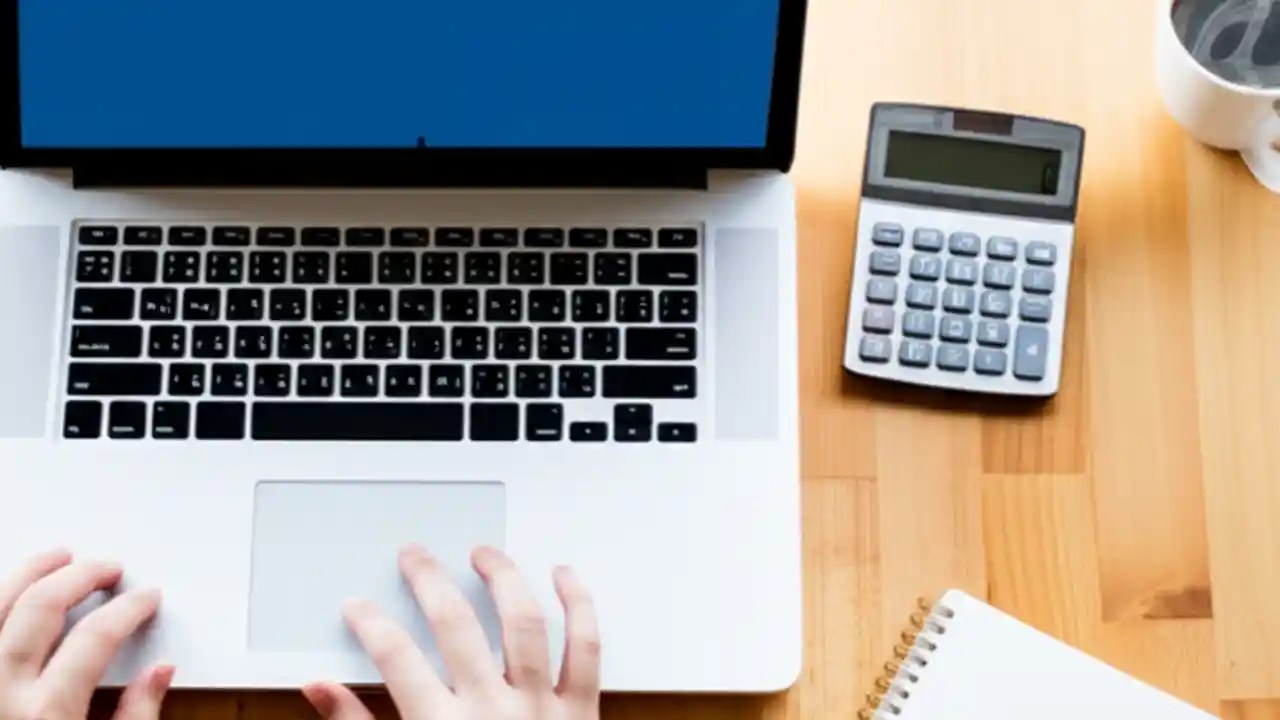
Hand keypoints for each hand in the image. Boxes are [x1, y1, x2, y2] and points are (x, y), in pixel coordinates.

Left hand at [0, 549, 170, 719]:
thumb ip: (135, 717)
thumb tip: (159, 673)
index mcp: (46, 713)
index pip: (95, 637)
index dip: (128, 610)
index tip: (145, 599)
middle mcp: (2, 691)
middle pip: (41, 607)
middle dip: (80, 577)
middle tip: (106, 568)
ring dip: (28, 574)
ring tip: (55, 558)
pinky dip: (0, 601)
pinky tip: (15, 592)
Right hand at [303, 545, 599, 719]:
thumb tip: (318, 690)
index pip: (396, 659)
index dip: (372, 625)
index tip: (358, 606)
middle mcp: (492, 711)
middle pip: (456, 625)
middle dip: (429, 581)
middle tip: (414, 555)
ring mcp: (541, 706)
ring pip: (524, 622)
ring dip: (502, 578)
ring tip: (483, 553)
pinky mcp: (581, 711)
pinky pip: (587, 646)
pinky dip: (578, 605)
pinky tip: (563, 575)